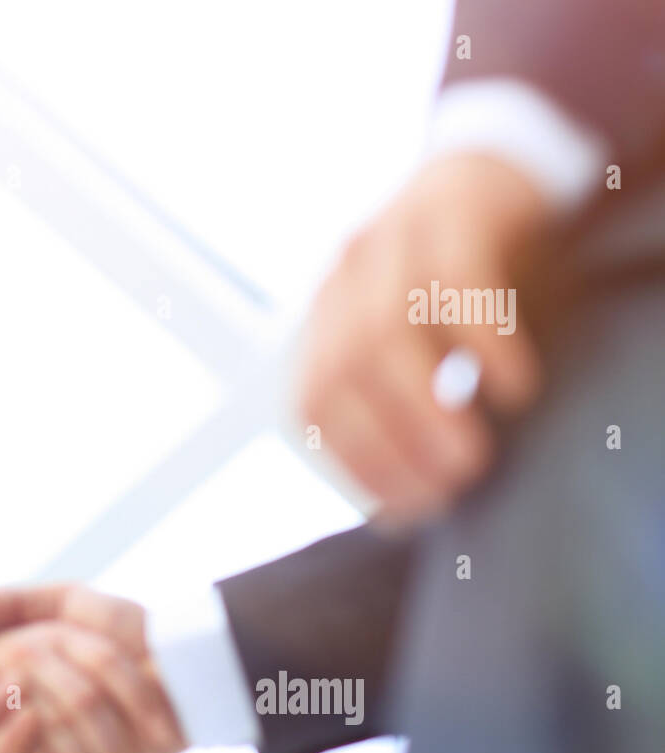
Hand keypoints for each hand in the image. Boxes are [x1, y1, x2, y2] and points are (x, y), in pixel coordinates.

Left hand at [296, 152, 552, 527]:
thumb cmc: (461, 281)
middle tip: (445, 494)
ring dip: (425, 408)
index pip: (313, 402)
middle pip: (342, 371)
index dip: (353, 464)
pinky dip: (484, 341)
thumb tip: (397, 514)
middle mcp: (347, 275)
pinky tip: (515, 390)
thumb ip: (402, 408)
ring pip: (387, 329)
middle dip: (388, 445)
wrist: (496, 162)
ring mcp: (395, 236)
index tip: (402, 513)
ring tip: (471, 462)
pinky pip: (458, 278)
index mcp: (327, 314)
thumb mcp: (420, 343)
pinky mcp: (454, 209)